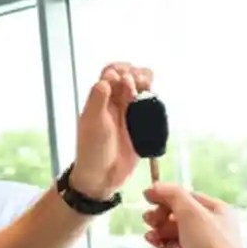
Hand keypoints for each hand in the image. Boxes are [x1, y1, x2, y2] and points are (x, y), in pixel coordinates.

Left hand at [68, 62, 153, 199]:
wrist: (103, 177)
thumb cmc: (92, 150)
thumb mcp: (92, 124)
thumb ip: (98, 100)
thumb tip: (107, 78)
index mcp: (100, 100)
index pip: (111, 73)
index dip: (119, 70)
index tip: (124, 78)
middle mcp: (115, 104)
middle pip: (129, 77)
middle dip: (136, 74)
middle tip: (137, 83)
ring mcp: (130, 114)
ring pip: (141, 90)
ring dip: (146, 83)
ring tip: (147, 87)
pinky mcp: (142, 126)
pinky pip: (150, 107)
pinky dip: (154, 99)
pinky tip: (154, 100)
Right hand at [142, 183, 246, 247]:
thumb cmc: (210, 244)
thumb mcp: (191, 212)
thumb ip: (172, 195)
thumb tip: (154, 187)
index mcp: (215, 212)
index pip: (187, 199)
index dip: (166, 197)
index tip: (147, 199)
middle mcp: (209, 230)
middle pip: (178, 218)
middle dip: (160, 218)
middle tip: (149, 221)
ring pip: (174, 239)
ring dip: (159, 236)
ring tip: (151, 239)